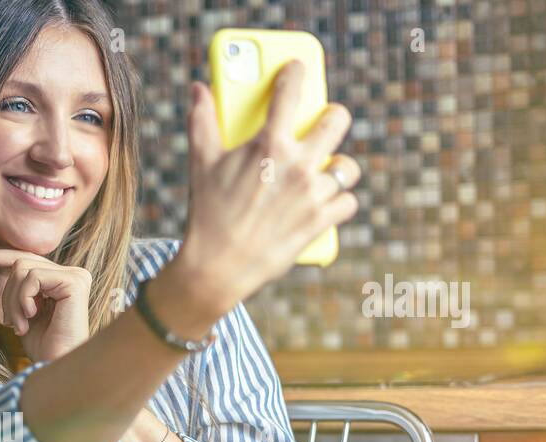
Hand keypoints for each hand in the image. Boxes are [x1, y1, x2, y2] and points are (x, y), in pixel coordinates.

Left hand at [0, 248, 92, 362]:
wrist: (55, 367)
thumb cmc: (41, 347)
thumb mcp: (23, 312)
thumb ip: (17, 286)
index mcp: (62, 280)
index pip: (27, 259)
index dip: (0, 256)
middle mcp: (73, 274)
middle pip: (21, 263)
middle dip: (7, 294)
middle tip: (12, 324)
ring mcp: (76, 276)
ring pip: (23, 268)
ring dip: (13, 301)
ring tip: (20, 326)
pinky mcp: (74, 282)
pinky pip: (33, 277)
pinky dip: (23, 299)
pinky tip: (31, 318)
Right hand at [167, 61, 360, 322]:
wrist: (217, 267)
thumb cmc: (207, 213)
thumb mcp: (201, 164)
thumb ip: (202, 121)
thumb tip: (198, 89)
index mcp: (269, 144)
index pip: (290, 92)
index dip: (296, 74)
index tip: (297, 70)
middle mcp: (297, 164)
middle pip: (337, 121)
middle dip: (332, 118)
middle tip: (323, 125)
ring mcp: (312, 193)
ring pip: (347, 168)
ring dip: (338, 168)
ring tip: (325, 172)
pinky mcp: (320, 221)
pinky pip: (348, 203)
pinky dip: (339, 203)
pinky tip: (326, 203)